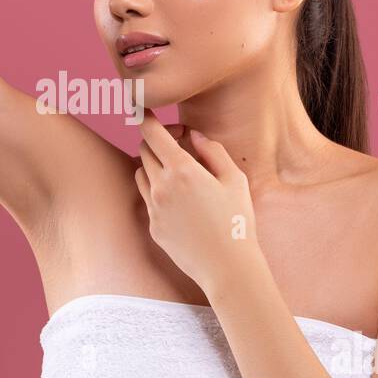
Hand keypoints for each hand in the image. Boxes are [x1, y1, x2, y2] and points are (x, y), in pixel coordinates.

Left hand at [134, 111, 261, 291]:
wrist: (227, 267)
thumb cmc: (237, 221)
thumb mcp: (235, 180)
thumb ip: (213, 151)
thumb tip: (193, 135)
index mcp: (182, 170)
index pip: (152, 133)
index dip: (146, 117)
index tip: (144, 110)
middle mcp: (161, 186)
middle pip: (144, 151)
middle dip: (156, 141)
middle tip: (177, 144)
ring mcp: (153, 208)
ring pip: (140, 173)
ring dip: (153, 165)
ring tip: (176, 171)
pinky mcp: (152, 226)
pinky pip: (147, 199)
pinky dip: (156, 190)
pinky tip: (179, 200)